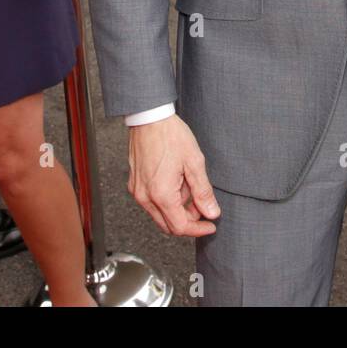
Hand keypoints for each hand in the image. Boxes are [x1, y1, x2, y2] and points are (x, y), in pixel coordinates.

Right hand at [128, 114, 219, 236]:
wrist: (149, 118)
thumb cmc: (170, 136)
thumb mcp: (194, 162)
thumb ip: (203, 191)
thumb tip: (212, 212)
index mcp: (161, 194)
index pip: (180, 227)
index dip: (198, 229)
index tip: (210, 225)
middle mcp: (145, 197)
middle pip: (168, 225)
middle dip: (189, 220)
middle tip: (204, 206)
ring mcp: (137, 191)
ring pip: (160, 214)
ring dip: (178, 208)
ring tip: (190, 185)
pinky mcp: (135, 185)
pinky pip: (152, 202)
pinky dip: (168, 199)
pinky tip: (177, 181)